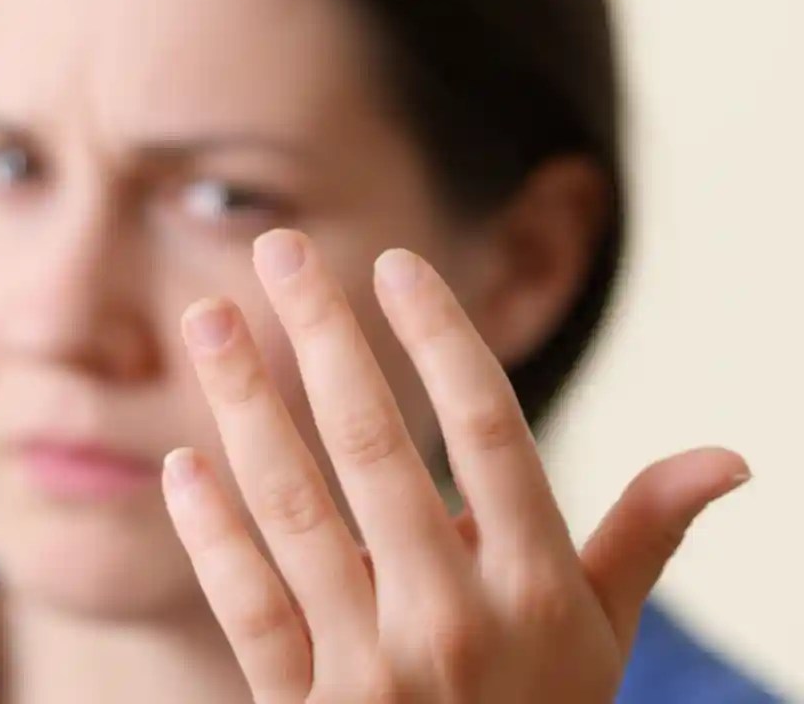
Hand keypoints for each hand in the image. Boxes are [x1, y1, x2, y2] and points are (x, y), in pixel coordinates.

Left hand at [161, 229, 749, 702]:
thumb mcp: (602, 635)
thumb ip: (646, 537)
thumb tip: (730, 456)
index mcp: (537, 586)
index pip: (487, 428)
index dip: (437, 337)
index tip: (391, 265)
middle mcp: (457, 619)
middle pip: (374, 445)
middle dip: (320, 334)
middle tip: (277, 248)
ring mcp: (375, 669)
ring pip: (295, 508)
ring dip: (243, 403)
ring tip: (206, 320)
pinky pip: (247, 606)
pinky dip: (210, 533)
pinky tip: (179, 463)